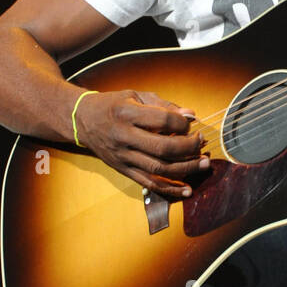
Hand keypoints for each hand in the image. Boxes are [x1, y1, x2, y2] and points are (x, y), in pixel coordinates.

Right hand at [73, 89, 208, 198]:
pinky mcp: (123, 170)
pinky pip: (149, 184)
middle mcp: (123, 137)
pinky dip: (170, 189)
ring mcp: (123, 157)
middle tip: (202, 142)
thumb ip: (163, 105)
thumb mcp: (135, 96)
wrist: (81, 120)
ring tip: (204, 163)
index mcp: (126, 114)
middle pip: (162, 148)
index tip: (190, 123)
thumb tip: (191, 115)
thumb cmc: (112, 105)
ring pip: (159, 168)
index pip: (161, 120)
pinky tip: (187, 190)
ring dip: (186, 168)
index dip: (182, 123)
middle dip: (188, 147)